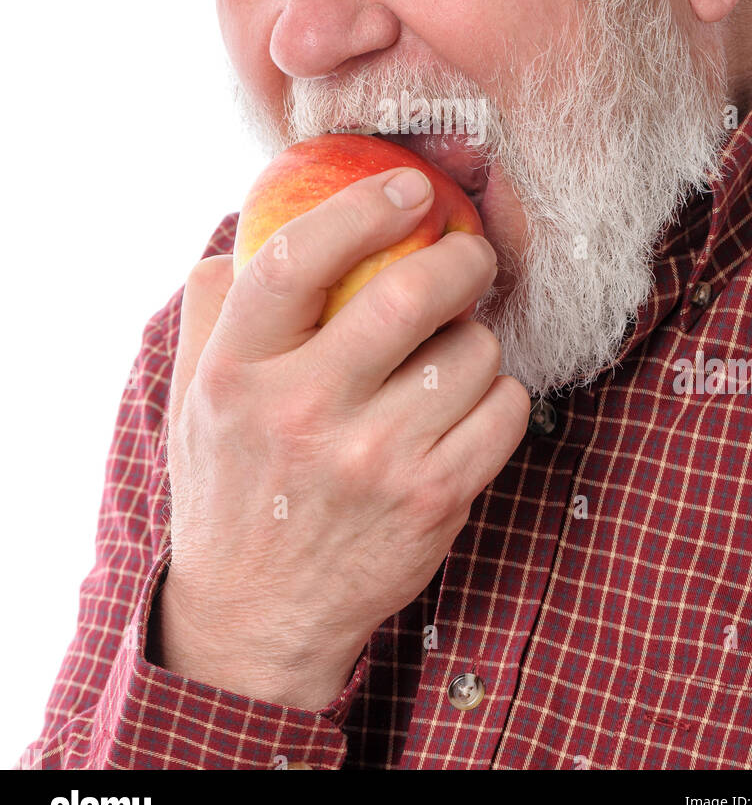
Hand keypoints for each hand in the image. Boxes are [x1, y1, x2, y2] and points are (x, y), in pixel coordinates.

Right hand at [151, 166, 530, 709]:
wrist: (259, 618)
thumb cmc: (232, 487)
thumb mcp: (192, 396)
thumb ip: (215, 307)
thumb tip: (255, 227)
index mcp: (238, 373)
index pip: (298, 259)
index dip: (363, 205)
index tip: (410, 185)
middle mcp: (304, 413)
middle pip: (409, 294)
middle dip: (460, 257)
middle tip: (468, 254)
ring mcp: (374, 462)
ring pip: (471, 350)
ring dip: (475, 336)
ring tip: (448, 353)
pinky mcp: (434, 501)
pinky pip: (505, 409)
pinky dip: (500, 392)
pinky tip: (468, 402)